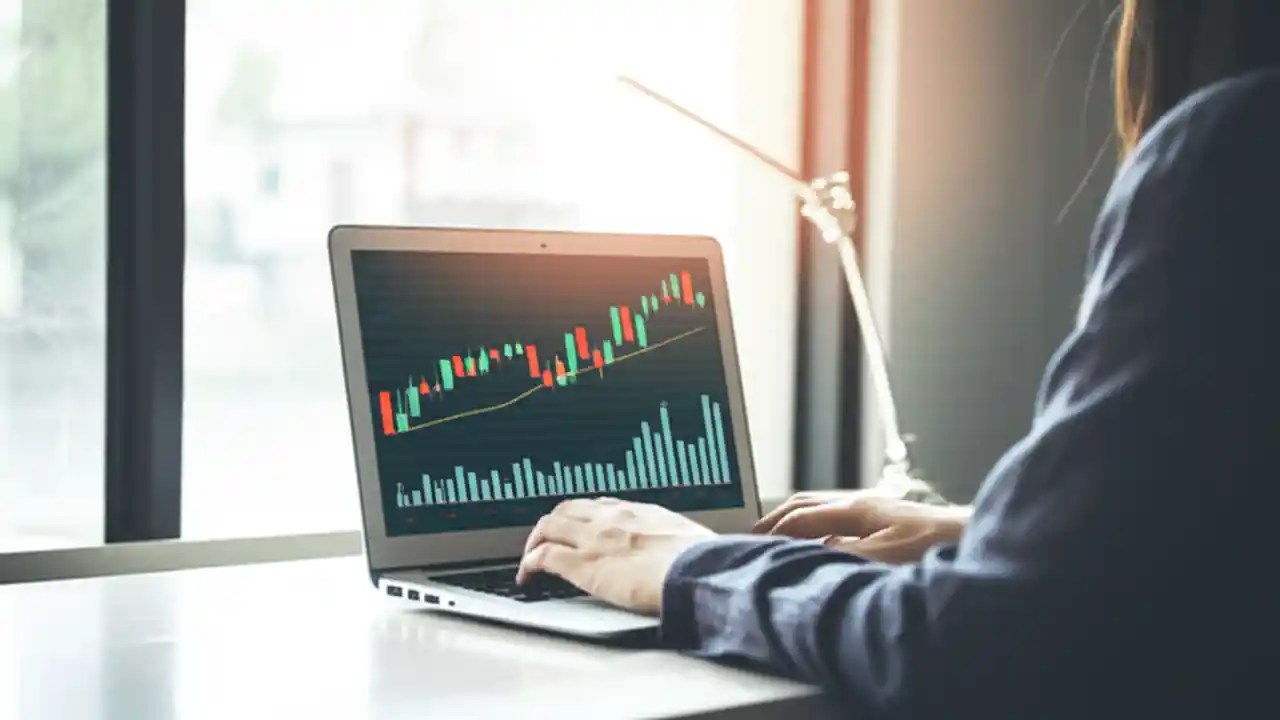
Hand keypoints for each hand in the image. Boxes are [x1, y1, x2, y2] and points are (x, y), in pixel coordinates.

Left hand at [518, 498, 715, 613]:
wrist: (696, 571)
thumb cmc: (702, 561)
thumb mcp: (690, 539)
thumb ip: (677, 543)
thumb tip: (687, 554)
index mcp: (641, 511)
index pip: (602, 506)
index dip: (585, 515)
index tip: (582, 526)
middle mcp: (612, 518)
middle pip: (568, 509)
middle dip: (554, 523)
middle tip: (548, 539)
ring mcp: (594, 538)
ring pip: (549, 526)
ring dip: (536, 541)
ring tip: (530, 558)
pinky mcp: (582, 564)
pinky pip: (543, 557)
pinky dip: (528, 565)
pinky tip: (526, 577)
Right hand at [754, 490, 969, 563]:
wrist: (968, 535)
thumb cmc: (930, 547)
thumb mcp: (882, 557)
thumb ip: (842, 555)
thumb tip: (809, 554)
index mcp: (853, 509)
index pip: (800, 519)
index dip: (773, 533)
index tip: (750, 547)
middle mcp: (858, 502)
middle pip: (804, 504)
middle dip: (775, 518)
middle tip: (752, 534)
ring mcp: (870, 506)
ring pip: (819, 506)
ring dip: (794, 518)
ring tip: (776, 534)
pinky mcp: (882, 515)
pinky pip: (834, 514)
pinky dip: (813, 524)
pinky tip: (817, 541)